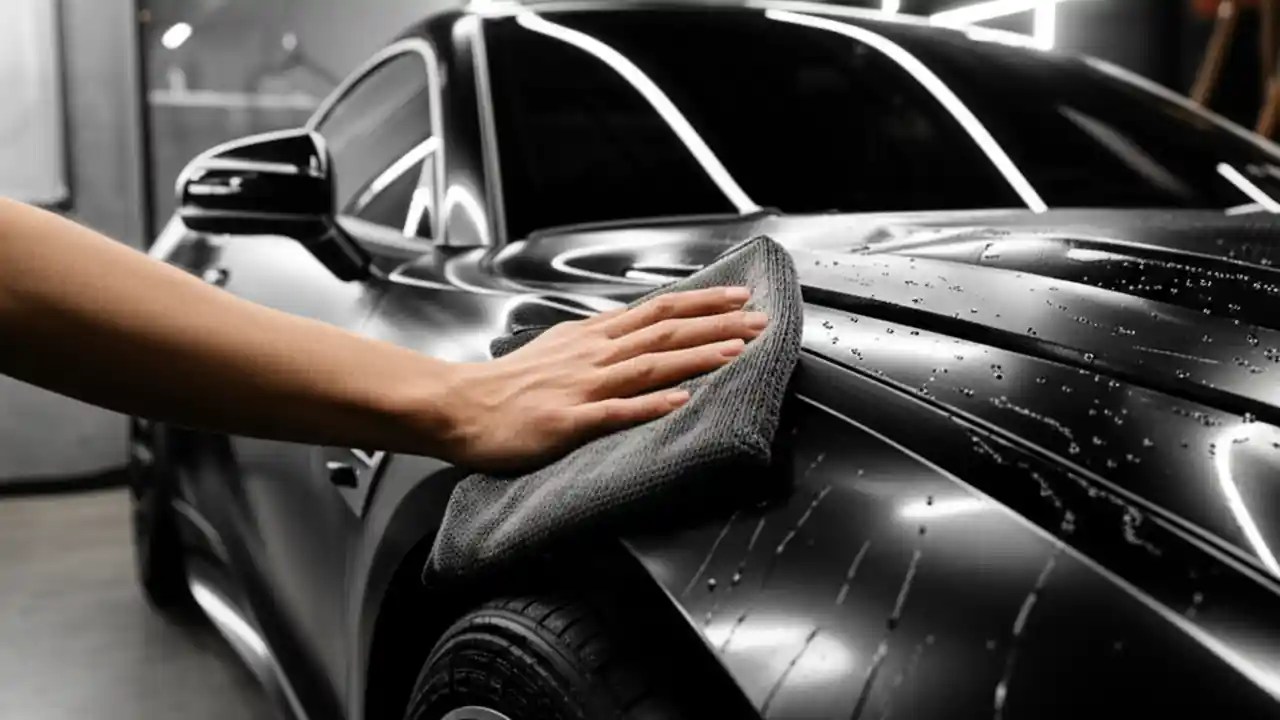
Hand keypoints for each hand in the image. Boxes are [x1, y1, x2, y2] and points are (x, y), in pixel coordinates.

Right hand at [442, 286, 766, 471]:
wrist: (458, 406)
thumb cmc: (506, 384)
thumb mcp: (557, 347)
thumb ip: (598, 340)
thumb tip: (634, 330)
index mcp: (591, 337)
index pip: (657, 311)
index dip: (702, 302)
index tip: (739, 296)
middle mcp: (593, 355)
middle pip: (664, 332)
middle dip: (716, 324)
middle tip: (760, 319)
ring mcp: (581, 388)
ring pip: (649, 366)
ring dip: (696, 357)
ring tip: (737, 351)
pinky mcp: (566, 422)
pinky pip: (614, 412)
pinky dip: (650, 404)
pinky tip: (681, 401)